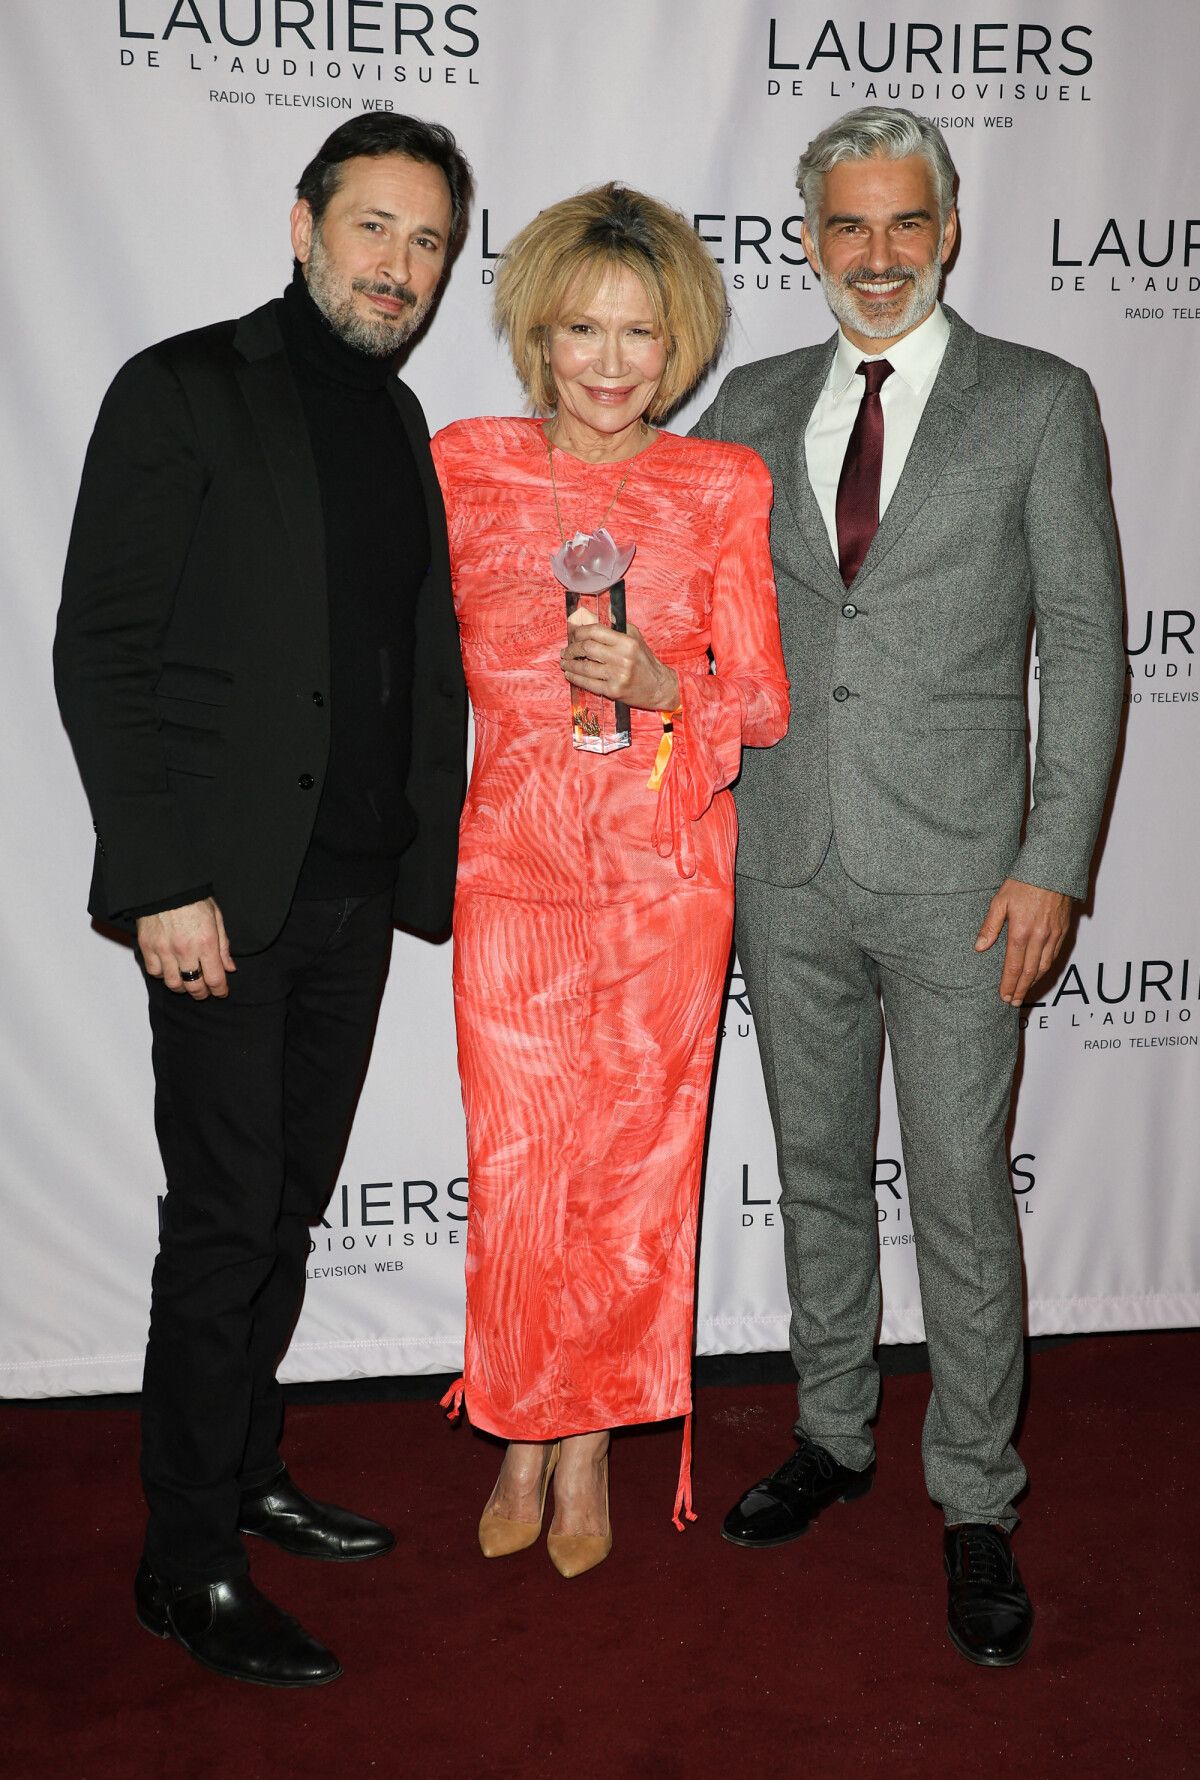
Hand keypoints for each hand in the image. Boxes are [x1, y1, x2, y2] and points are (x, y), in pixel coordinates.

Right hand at [137, 897, 235, 999]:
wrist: (166, 886)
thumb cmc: (193, 899)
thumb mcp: (216, 918)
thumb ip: (223, 946)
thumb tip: (229, 968)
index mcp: (206, 942)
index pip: (215, 979)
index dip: (220, 990)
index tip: (221, 992)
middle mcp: (184, 949)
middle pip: (194, 986)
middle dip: (202, 993)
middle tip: (204, 992)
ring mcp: (164, 949)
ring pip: (173, 983)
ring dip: (182, 987)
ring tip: (187, 982)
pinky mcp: (147, 946)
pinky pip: (154, 972)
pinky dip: (163, 974)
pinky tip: (170, 968)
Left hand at [560, 616, 679, 713]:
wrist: (659, 687)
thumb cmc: (645, 661)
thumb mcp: (635, 637)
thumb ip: (617, 624)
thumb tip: (599, 611)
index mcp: (626, 642)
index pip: (596, 631)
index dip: (580, 632)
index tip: (573, 636)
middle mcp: (622, 658)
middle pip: (587, 648)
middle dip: (571, 649)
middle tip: (565, 651)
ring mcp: (617, 675)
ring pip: (585, 667)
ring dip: (570, 664)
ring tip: (564, 662)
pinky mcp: (613, 691)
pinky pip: (588, 683)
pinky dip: (576, 678)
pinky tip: (570, 674)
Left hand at [975, 879, 1072, 1006]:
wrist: (1052, 868)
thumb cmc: (1023, 882)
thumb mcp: (999, 901)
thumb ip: (990, 926)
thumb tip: (980, 947)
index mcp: (1021, 931)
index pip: (1014, 966)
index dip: (1009, 984)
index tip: (1004, 996)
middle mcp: (1040, 936)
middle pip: (1030, 972)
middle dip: (1021, 989)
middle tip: (1013, 1002)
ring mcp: (1054, 934)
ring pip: (1045, 966)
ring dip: (1034, 982)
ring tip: (1025, 992)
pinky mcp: (1063, 930)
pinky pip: (1055, 955)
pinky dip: (1046, 969)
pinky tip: (1039, 974)